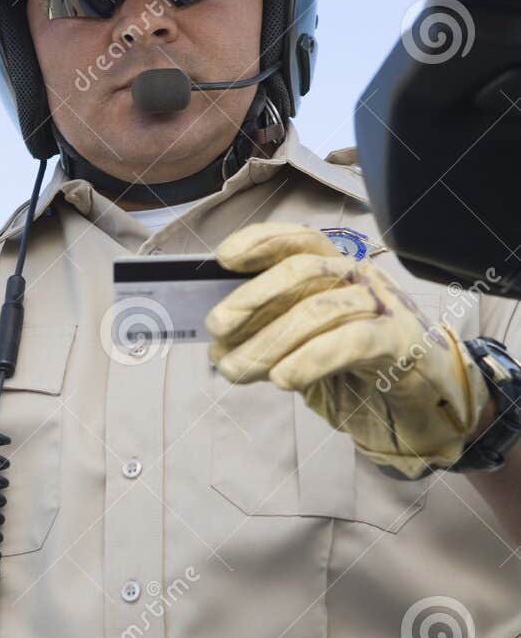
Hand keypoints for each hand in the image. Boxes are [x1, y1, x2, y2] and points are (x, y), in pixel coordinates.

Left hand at [205, 223, 488, 478]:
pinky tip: (283, 378)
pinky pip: (350, 342)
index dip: (260, 241)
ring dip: (268, 342)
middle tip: (217, 328)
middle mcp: (358, 278)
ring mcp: (382, 306)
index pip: (298, 240)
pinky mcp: (399, 342)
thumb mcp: (306, 346)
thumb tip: (217, 348)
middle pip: (302, 271)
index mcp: (334, 269)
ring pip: (318, 311)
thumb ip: (268, 339)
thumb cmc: (357, 365)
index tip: (223, 258)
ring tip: (235, 369)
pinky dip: (310, 359)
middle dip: (251, 298)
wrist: (420, 397)